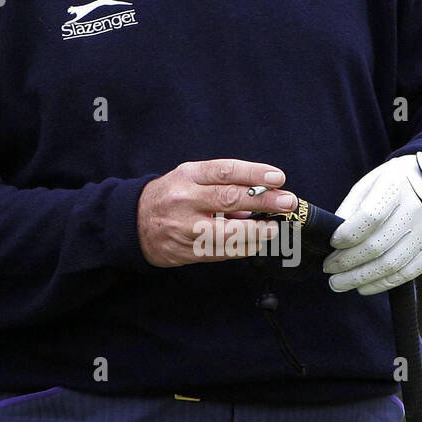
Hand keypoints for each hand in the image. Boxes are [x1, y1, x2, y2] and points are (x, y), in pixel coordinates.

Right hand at [137, 159, 291, 266]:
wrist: (134, 222)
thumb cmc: (170, 195)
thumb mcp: (190, 178)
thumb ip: (221, 183)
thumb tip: (261, 193)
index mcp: (188, 176)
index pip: (225, 171)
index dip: (254, 173)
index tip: (278, 178)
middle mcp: (185, 199)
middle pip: (230, 199)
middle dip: (263, 201)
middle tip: (286, 202)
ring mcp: (185, 227)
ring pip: (228, 232)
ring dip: (257, 231)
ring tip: (274, 229)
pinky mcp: (187, 250)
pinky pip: (221, 251)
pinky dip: (243, 247)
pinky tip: (255, 243)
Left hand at [323, 153, 421, 294]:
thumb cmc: (395, 183)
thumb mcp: (371, 182)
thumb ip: (352, 207)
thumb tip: (333, 235)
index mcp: (395, 186)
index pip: (370, 216)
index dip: (348, 234)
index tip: (331, 243)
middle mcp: (416, 209)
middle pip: (378, 245)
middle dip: (347, 262)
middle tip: (328, 269)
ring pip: (391, 264)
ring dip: (361, 278)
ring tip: (338, 283)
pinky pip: (408, 273)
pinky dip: (383, 284)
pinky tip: (363, 287)